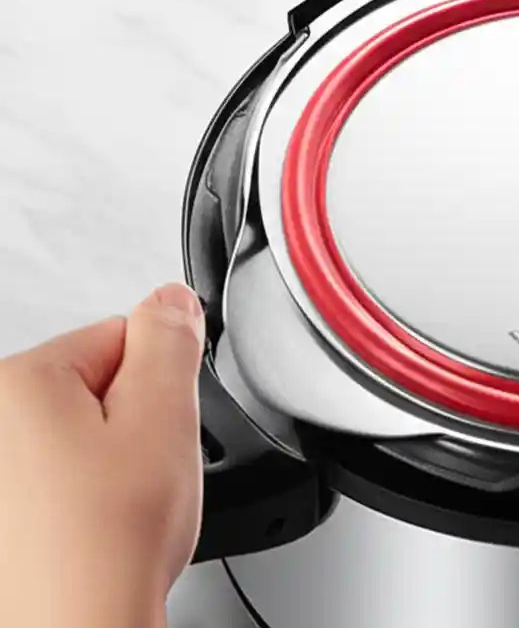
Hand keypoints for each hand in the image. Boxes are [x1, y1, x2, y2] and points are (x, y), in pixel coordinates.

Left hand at [0, 283, 204, 626]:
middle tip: (143, 478)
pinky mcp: (6, 516)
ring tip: (119, 514)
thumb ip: (171, 344)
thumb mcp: (164, 419)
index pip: (121, 337)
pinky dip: (82, 507)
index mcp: (17, 383)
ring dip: (109, 471)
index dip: (162, 384)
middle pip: (95, 389)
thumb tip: (170, 300)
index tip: (162, 430)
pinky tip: (95, 536)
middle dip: (133, 428)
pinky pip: (56, 488)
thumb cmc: (103, 547)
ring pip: (79, 444)